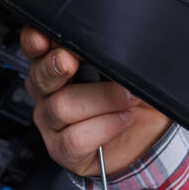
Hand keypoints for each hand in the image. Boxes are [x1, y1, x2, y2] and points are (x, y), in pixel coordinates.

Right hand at [19, 26, 172, 178]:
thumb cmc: (137, 96)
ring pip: (61, 107)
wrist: (153, 132)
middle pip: (40, 76)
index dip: (35, 42)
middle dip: (56, 66)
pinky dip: (106, 126)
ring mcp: (52, 123)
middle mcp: (49, 92)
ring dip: (102, 99)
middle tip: (73, 62)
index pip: (35, 48)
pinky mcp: (62, 150)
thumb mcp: (128, 68)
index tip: (45, 39)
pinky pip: (75, 138)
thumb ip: (111, 54)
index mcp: (58, 63)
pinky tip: (123, 119)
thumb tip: (106, 45)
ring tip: (128, 98)